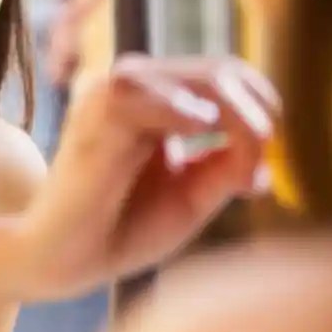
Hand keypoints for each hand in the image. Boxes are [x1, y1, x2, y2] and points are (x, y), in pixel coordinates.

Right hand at [17, 54, 279, 300]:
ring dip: (237, 121)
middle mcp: (134, 82)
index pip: (227, 73)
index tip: (263, 163)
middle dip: (257, 122)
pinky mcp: (95, 112)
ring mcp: (113, 91)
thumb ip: (228, 167)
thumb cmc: (121, 227)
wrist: (63, 259)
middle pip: (223, 72)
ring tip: (240, 173)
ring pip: (204, 79)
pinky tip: (197, 131)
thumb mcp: (191, 195)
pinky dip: (183, 110)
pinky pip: (149, 91)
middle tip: (255, 176)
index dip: (261, 109)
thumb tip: (269, 152)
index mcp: (155, 95)